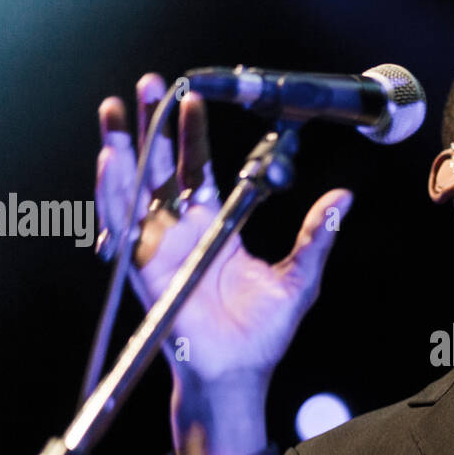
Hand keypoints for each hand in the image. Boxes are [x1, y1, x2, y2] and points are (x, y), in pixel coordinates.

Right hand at [95, 74, 352, 454]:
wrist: (238, 373)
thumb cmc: (263, 333)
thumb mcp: (299, 278)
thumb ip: (315, 235)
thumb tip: (343, 199)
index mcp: (216, 227)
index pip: (199, 169)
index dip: (192, 135)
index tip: (191, 96)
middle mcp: (181, 231)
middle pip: (161, 168)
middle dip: (153, 125)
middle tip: (149, 81)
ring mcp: (158, 248)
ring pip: (133, 189)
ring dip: (123, 149)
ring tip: (115, 109)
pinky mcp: (141, 269)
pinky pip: (121, 226)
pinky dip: (112, 193)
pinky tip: (110, 160)